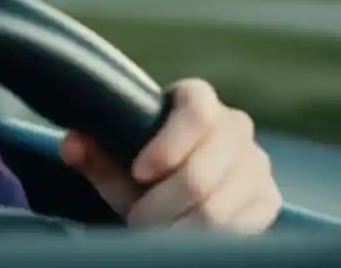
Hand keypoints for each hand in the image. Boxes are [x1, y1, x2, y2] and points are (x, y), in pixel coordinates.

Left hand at [61, 78, 280, 233]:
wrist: (179, 197)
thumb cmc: (144, 173)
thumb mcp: (117, 165)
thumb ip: (94, 153)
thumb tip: (72, 144)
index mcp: (198, 100)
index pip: (196, 111)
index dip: (166, 145)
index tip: (139, 173)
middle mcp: (235, 126)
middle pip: (201, 173)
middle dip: (160, 206)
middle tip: (137, 219)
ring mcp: (256, 163)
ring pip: (216, 208)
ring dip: (177, 230)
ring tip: (156, 232)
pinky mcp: (268, 199)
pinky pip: (237, 228)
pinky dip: (203, 241)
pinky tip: (184, 237)